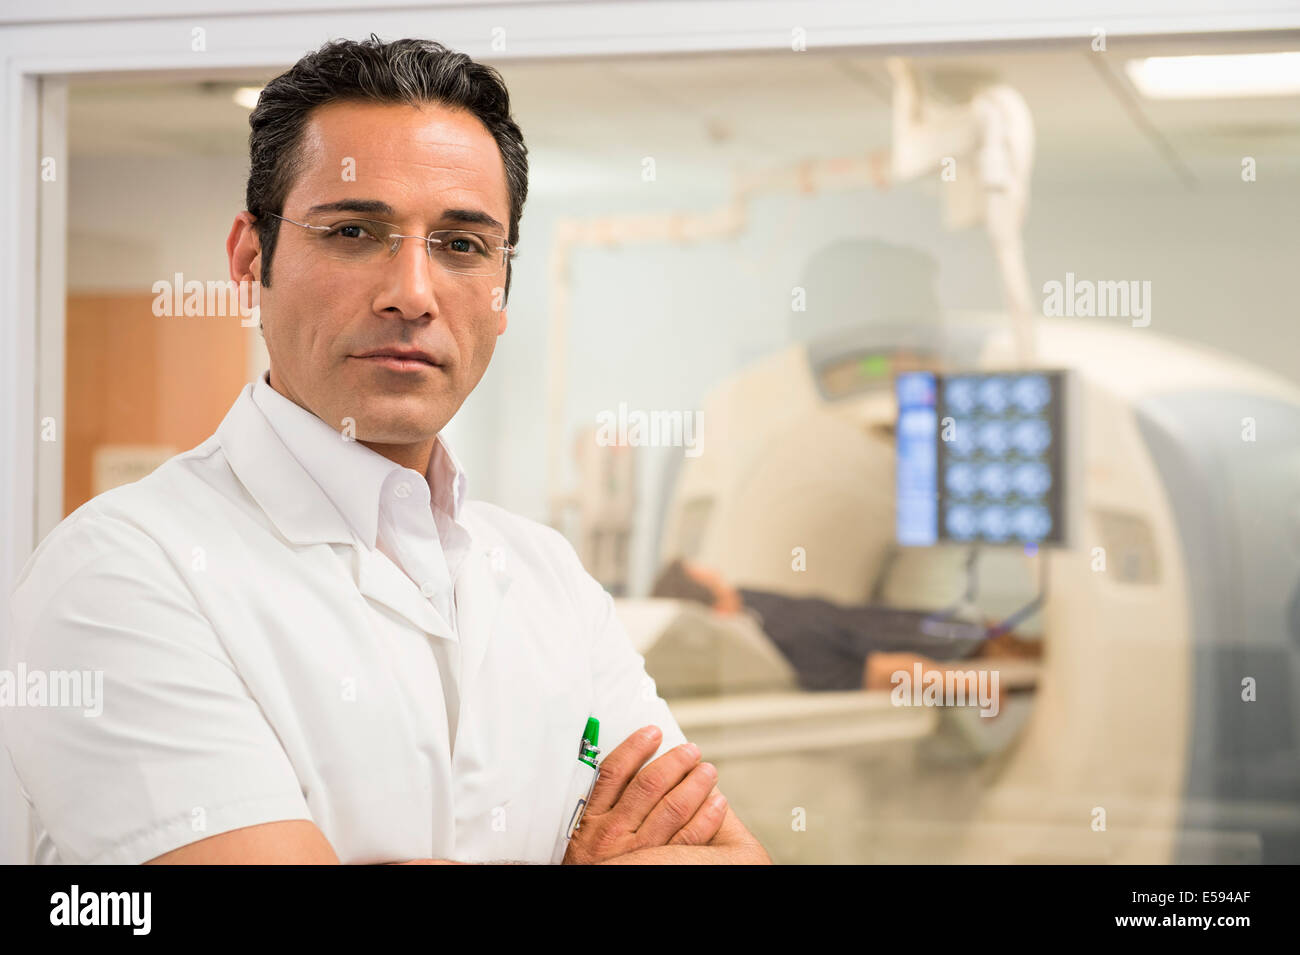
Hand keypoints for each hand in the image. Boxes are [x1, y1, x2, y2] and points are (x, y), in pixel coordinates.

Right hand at [562, 725, 728, 864]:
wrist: (584, 890)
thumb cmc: (589, 866)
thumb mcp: (578, 834)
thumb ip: (599, 805)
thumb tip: (629, 772)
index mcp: (589, 820)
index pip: (614, 772)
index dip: (636, 747)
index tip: (653, 732)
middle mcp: (612, 834)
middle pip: (649, 785)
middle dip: (675, 762)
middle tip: (691, 751)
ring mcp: (637, 852)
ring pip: (673, 807)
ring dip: (696, 784)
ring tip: (707, 771)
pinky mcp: (659, 866)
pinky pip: (688, 837)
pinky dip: (707, 817)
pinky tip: (716, 804)